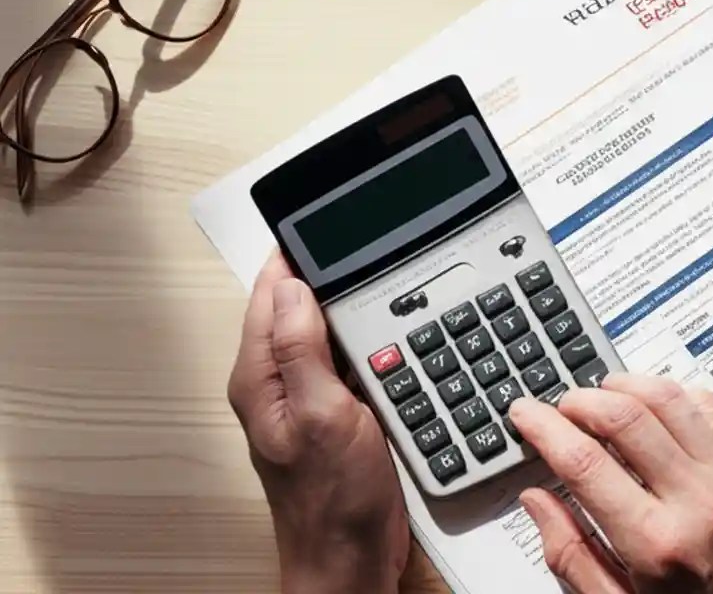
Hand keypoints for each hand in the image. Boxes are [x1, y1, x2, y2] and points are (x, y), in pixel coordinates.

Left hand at [227, 252, 409, 593]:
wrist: (351, 556)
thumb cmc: (333, 500)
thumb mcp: (322, 415)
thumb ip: (303, 350)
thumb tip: (296, 287)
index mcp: (259, 376)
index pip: (269, 294)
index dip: (295, 255)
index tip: (322, 223)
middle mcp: (276, 381)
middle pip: (295, 306)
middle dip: (323, 272)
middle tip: (358, 241)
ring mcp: (304, 396)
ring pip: (322, 329)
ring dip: (346, 304)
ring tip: (373, 271)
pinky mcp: (333, 410)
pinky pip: (344, 357)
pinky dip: (364, 337)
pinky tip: (387, 328)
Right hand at [509, 375, 712, 593]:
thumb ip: (574, 556)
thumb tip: (537, 500)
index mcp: (658, 545)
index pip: (583, 462)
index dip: (543, 427)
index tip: (525, 414)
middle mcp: (700, 501)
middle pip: (623, 416)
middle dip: (578, 400)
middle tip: (558, 407)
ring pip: (667, 397)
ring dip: (623, 386)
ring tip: (600, 398)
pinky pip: (711, 404)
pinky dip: (673, 394)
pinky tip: (655, 408)